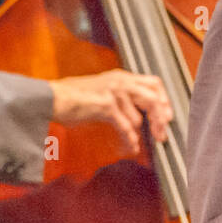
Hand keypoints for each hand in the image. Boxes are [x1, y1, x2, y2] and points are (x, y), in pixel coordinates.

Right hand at [49, 70, 173, 154]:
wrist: (52, 98)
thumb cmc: (74, 97)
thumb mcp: (103, 89)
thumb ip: (123, 96)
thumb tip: (140, 115)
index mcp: (122, 76)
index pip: (154, 82)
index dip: (165, 99)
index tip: (169, 115)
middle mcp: (121, 81)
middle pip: (153, 98)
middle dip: (161, 118)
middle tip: (162, 134)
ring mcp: (113, 93)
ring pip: (138, 117)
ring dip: (137, 132)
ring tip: (135, 142)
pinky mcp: (105, 106)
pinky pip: (125, 126)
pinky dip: (130, 138)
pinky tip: (131, 146)